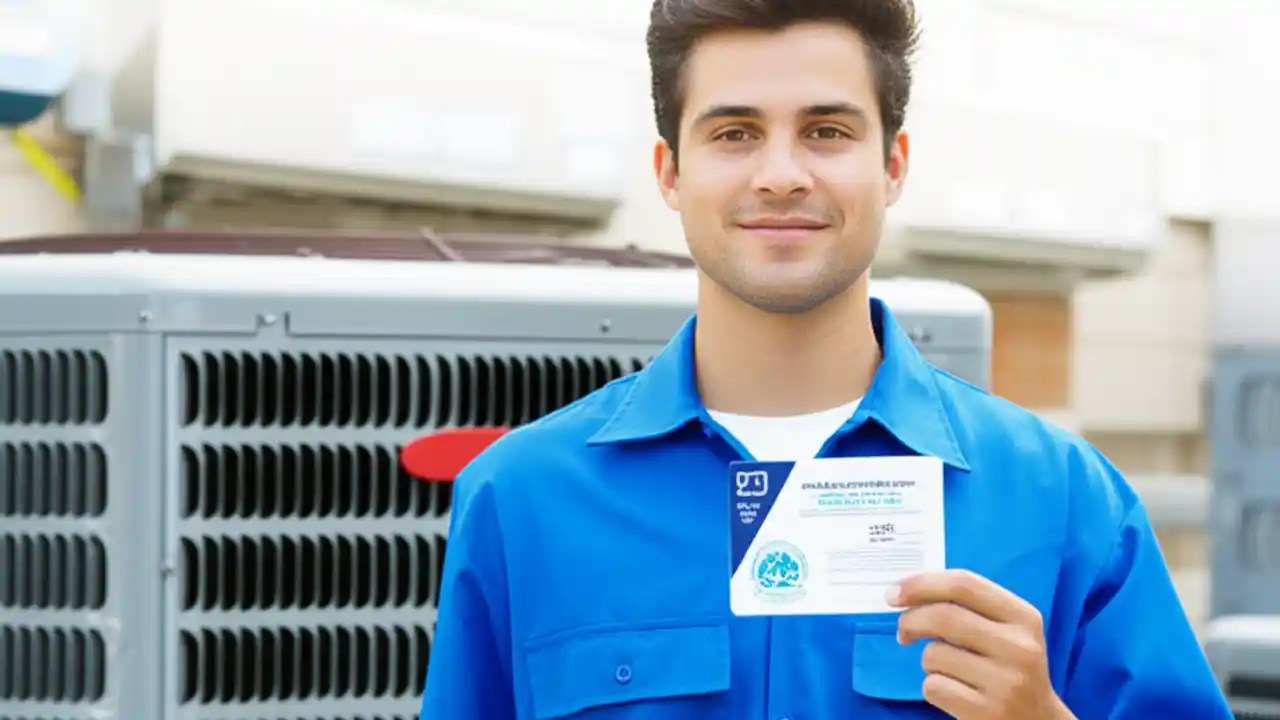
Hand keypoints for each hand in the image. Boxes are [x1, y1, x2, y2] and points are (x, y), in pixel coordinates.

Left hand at [887, 569, 1075, 719]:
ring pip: (934, 654)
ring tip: (949, 671)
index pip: (964, 584)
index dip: (921, 584)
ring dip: (928, 661)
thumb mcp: (1006, 631)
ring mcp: (1005, 682)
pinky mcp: (987, 712)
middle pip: (943, 617)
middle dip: (910, 620)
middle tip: (903, 631)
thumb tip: (906, 592)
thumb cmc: (1010, 668)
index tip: (893, 593)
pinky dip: (933, 688)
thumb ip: (967, 606)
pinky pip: (933, 686)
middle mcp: (1019, 647)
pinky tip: (955, 694)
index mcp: (1023, 617)